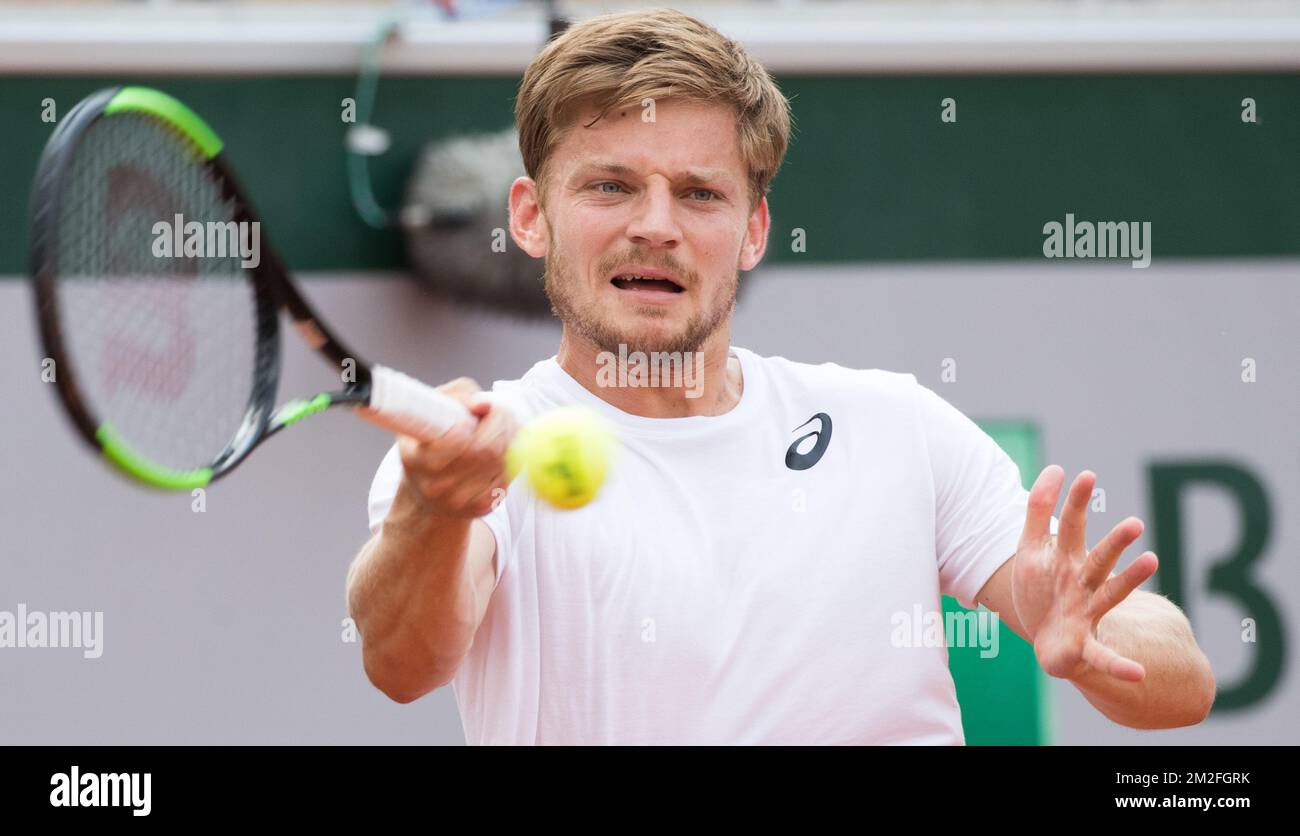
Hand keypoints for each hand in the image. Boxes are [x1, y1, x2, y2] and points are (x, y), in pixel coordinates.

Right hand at [359, 377, 517, 518]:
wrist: (425, 494)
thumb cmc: (426, 443)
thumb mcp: (426, 413)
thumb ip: (453, 396)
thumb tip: (481, 402)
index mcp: (417, 459)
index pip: (456, 441)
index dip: (476, 421)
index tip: (482, 406)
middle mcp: (437, 485)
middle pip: (488, 450)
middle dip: (501, 422)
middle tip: (500, 410)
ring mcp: (460, 501)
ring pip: (503, 463)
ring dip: (511, 437)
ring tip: (503, 424)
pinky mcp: (482, 508)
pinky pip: (509, 476)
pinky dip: (512, 458)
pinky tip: (503, 447)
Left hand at [1013, 466, 1158, 682]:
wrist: (1044, 638)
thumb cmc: (1041, 588)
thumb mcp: (1031, 548)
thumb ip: (1039, 509)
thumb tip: (1055, 468)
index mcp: (1068, 560)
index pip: (1072, 527)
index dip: (1076, 503)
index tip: (1087, 475)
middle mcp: (1084, 584)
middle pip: (1100, 560)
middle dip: (1115, 543)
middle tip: (1134, 523)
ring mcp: (1087, 613)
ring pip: (1111, 596)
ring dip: (1130, 582)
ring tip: (1152, 561)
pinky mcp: (1084, 646)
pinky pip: (1103, 657)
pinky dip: (1119, 666)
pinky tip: (1137, 673)